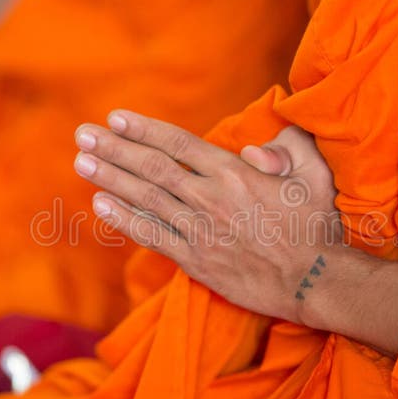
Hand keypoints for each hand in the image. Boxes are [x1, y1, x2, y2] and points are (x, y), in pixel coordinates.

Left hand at [74, 113, 339, 321]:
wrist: (316, 280)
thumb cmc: (315, 224)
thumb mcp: (313, 172)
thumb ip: (287, 149)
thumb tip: (254, 150)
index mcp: (236, 173)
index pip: (179, 144)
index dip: (144, 130)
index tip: (115, 118)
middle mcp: (212, 198)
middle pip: (152, 168)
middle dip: (114, 148)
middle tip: (83, 134)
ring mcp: (200, 231)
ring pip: (146, 198)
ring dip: (110, 178)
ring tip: (82, 161)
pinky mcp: (196, 261)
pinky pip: (152, 235)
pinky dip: (124, 219)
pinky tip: (101, 204)